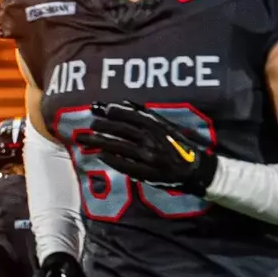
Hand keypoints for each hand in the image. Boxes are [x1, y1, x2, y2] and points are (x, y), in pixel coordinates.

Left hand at [87, 100, 216, 193]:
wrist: (194, 169)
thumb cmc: (175, 144)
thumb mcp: (164, 126)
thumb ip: (144, 115)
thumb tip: (121, 103)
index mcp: (158, 127)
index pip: (134, 116)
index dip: (117, 111)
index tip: (103, 109)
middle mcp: (153, 140)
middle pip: (123, 130)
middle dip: (103, 125)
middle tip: (90, 124)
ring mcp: (150, 157)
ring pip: (119, 146)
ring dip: (99, 141)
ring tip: (83, 138)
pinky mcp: (148, 173)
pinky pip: (126, 165)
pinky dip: (111, 159)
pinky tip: (99, 154)